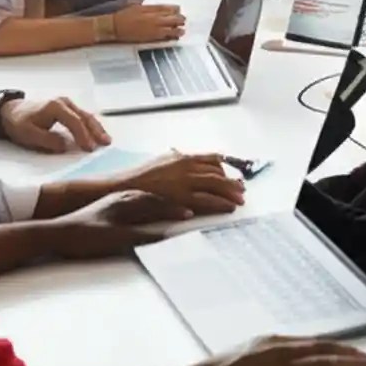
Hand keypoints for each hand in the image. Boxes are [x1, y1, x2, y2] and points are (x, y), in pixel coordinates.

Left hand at [0, 97, 111, 152]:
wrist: (10, 112)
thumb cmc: (18, 123)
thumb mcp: (28, 134)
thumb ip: (47, 140)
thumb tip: (65, 146)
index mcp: (55, 107)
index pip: (75, 121)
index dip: (83, 135)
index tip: (89, 148)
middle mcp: (64, 102)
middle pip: (85, 117)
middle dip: (96, 131)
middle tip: (106, 143)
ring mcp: (67, 103)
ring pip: (87, 116)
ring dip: (97, 128)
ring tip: (106, 140)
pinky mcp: (67, 108)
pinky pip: (83, 117)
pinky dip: (91, 126)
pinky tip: (97, 134)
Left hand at [47, 191, 192, 259]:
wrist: (54, 232)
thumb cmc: (84, 237)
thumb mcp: (116, 240)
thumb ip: (141, 236)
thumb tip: (165, 235)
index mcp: (127, 202)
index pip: (159, 204)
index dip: (175, 209)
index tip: (189, 214)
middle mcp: (123, 197)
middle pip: (155, 197)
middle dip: (172, 201)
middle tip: (186, 207)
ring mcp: (114, 200)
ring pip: (145, 197)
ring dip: (161, 201)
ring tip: (172, 205)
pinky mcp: (107, 206)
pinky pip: (135, 200)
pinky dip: (148, 203)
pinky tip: (147, 207)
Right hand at [113, 4, 185, 43]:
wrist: (115, 26)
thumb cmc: (122, 16)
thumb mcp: (134, 5)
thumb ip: (146, 6)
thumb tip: (153, 6)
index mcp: (149, 8)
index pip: (166, 8)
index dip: (174, 9)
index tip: (179, 9)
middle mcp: (154, 17)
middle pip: (172, 17)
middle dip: (179, 19)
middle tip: (183, 20)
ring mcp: (154, 27)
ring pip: (171, 27)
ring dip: (178, 28)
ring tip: (182, 30)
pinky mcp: (152, 37)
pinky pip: (166, 36)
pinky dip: (172, 36)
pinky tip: (176, 37)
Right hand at [121, 151, 245, 214]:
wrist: (124, 186)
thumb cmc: (141, 176)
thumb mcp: (163, 161)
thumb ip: (177, 159)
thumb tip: (186, 157)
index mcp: (183, 158)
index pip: (211, 161)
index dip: (224, 170)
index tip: (233, 176)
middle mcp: (186, 167)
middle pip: (216, 174)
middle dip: (231, 183)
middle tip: (242, 191)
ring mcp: (184, 182)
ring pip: (213, 187)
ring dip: (228, 194)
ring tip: (239, 202)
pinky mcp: (180, 197)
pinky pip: (203, 201)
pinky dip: (216, 204)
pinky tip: (225, 208)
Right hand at [184, 336, 365, 365]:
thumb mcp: (247, 360)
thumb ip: (269, 359)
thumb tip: (288, 364)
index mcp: (272, 342)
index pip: (312, 343)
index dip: (335, 347)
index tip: (352, 350)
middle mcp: (279, 349)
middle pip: (323, 348)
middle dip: (349, 353)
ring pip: (323, 362)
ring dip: (349, 364)